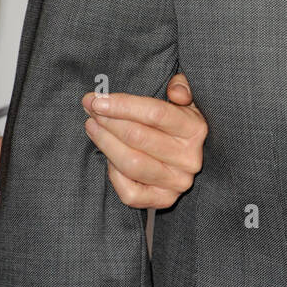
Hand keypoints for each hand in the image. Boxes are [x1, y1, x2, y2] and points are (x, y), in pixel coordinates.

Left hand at [82, 74, 207, 209]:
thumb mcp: (186, 98)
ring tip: (91, 126)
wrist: (185, 155)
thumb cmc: (178, 120)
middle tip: (90, 108)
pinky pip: (130, 192)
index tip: (98, 100)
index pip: (156, 114)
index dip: (123, 105)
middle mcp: (190, 158)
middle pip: (138, 137)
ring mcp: (178, 182)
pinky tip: (107, 157)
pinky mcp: (164, 201)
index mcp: (196, 129)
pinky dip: (114, 174)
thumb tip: (176, 93)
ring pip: (132, 164)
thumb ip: (183, 86)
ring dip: (105, 143)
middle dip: (108, 121)